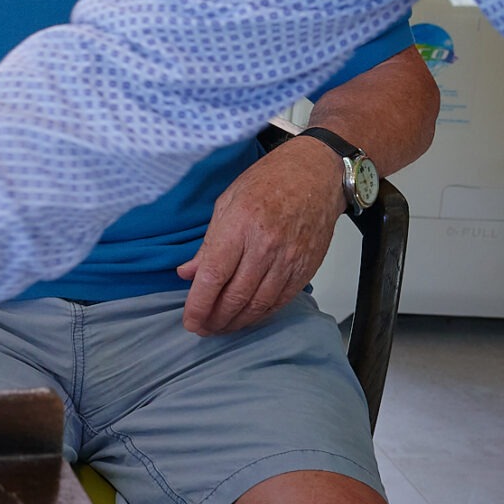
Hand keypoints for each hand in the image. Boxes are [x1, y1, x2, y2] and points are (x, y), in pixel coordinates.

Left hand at [178, 139, 343, 335]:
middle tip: (202, 329)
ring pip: (259, 304)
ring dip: (237, 322)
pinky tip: (248, 318)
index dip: (199, 305)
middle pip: (236, 296)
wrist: (316, 174)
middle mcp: (265, 246)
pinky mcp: (306, 268)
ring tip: (221, 328)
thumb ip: (207, 243)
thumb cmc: (268, 181)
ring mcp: (289, 259)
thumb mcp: (226, 202)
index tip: (189, 321)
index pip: (213, 276)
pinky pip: (281, 300)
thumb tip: (187, 274)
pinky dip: (262, 314)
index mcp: (239, 226)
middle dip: (215, 319)